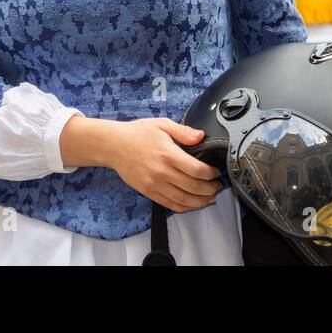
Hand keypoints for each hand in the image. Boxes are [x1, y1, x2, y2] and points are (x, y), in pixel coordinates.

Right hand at [92, 118, 221, 212]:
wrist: (114, 145)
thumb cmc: (138, 133)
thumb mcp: (162, 124)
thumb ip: (183, 131)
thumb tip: (201, 136)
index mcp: (168, 154)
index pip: (197, 170)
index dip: (211, 174)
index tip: (215, 172)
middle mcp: (162, 172)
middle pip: (193, 187)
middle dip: (210, 189)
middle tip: (217, 186)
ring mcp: (155, 184)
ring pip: (183, 200)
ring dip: (200, 202)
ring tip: (210, 198)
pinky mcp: (148, 192)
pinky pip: (170, 205)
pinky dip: (184, 207)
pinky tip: (192, 204)